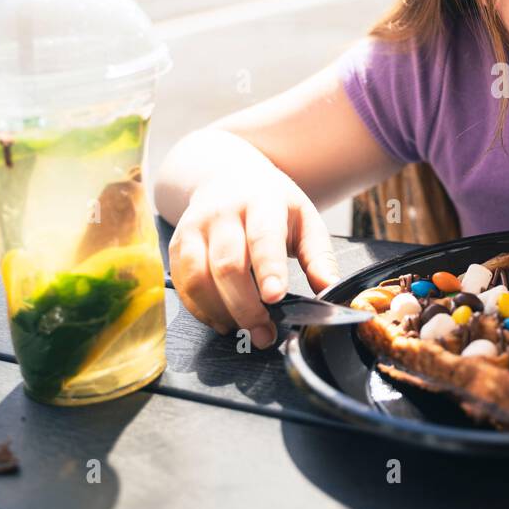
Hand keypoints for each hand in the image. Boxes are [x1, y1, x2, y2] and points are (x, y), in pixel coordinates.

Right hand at [167, 168, 339, 348]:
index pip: (263, 237)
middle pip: (228, 265)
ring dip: (220, 312)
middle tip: (264, 333)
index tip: (275, 296)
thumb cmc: (271, 203)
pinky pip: (182, 283)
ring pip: (198, 277)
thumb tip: (330, 289)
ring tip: (244, 330)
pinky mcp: (177, 244)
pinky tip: (221, 319)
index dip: (268, 269)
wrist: (227, 176)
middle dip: (246, 306)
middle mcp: (223, 213)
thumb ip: (318, 256)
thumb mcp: (304, 218)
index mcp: (261, 202)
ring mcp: (194, 227)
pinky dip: (200, 309)